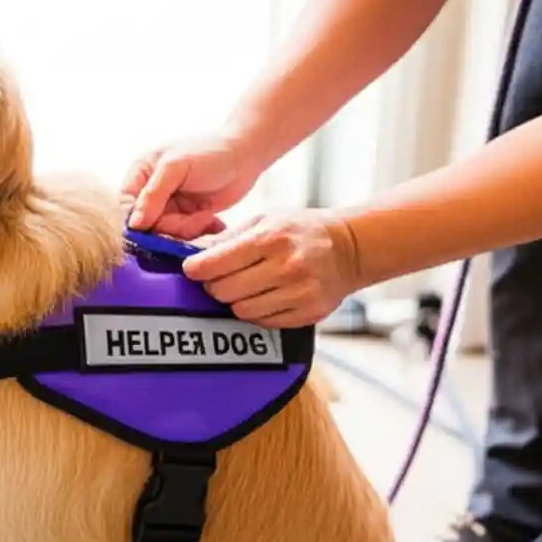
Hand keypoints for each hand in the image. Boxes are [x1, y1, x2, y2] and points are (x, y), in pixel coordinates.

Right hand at [121, 134, 265, 239]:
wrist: (247, 156)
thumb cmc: (210, 152)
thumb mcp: (176, 167)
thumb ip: (153, 195)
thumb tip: (134, 224)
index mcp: (141, 173)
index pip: (126, 205)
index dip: (138, 220)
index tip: (155, 227)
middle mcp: (152, 191)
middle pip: (147, 224)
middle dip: (170, 226)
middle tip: (193, 218)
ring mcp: (170, 205)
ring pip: (166, 233)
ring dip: (187, 229)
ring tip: (205, 215)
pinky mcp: (188, 217)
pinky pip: (183, 235)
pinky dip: (198, 231)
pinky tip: (211, 219)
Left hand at [183, 210, 361, 327]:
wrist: (349, 248)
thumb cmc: (300, 230)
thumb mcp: (265, 219)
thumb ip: (229, 237)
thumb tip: (193, 254)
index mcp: (271, 239)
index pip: (216, 263)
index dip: (196, 268)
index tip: (193, 269)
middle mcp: (285, 267)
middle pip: (224, 291)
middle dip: (214, 285)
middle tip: (220, 278)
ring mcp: (298, 293)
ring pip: (241, 310)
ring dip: (235, 300)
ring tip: (244, 286)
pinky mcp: (307, 313)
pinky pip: (263, 322)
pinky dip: (256, 312)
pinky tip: (264, 296)